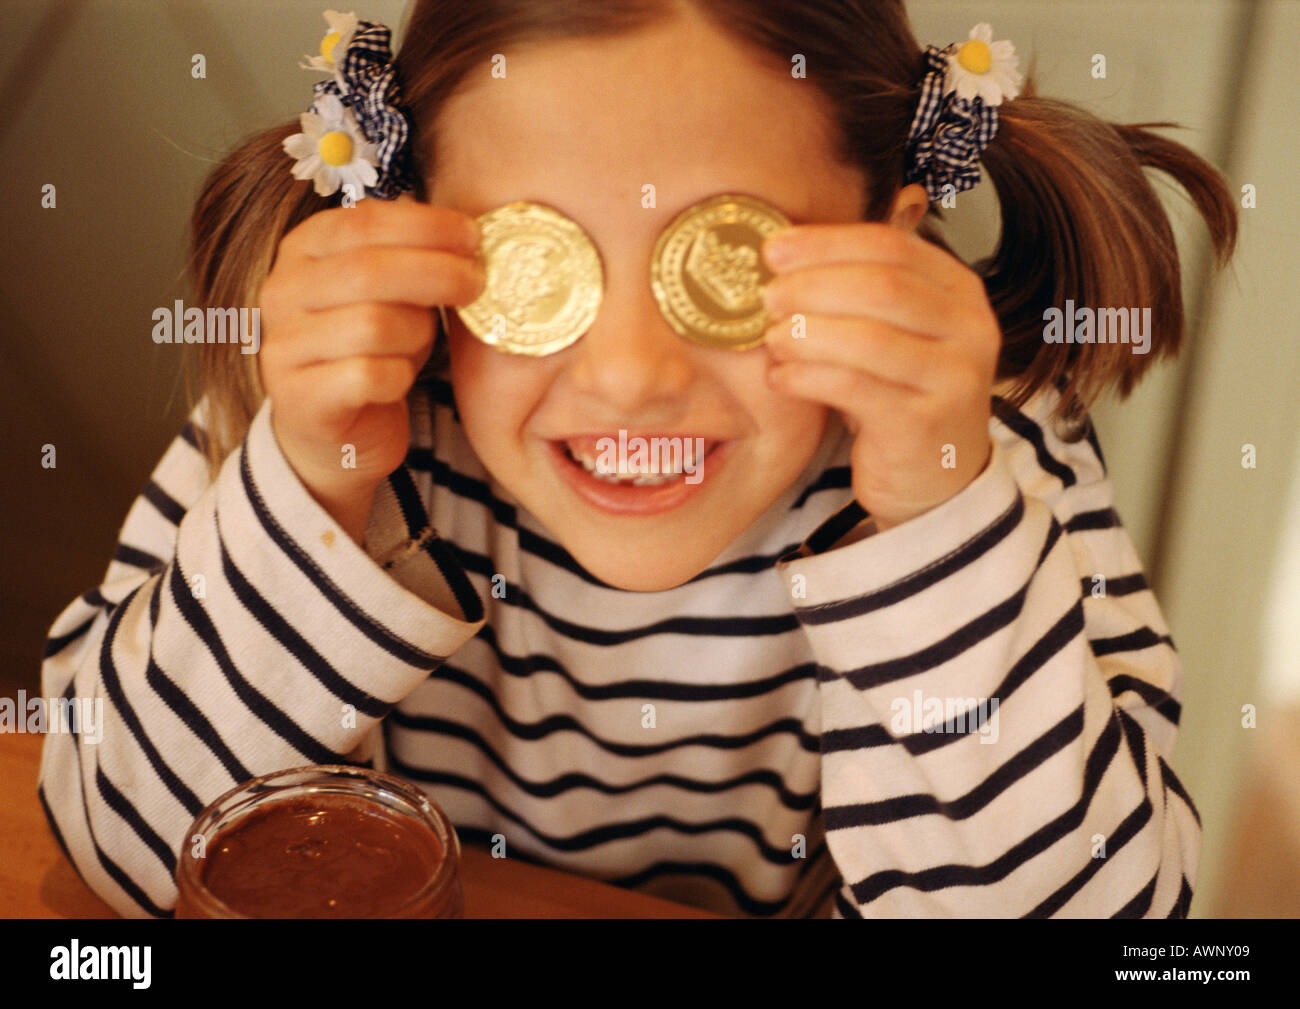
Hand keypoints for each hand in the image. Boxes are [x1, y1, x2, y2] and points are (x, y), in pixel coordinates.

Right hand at [256, 196, 483, 542]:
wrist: (336, 434)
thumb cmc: (371, 352)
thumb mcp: (389, 294)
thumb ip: (410, 257)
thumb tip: (466, 235)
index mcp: (302, 251)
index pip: (363, 221)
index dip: (424, 225)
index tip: (471, 236)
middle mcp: (282, 292)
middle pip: (368, 270)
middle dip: (435, 273)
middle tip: (476, 283)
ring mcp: (283, 346)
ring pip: (373, 325)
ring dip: (417, 333)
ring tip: (423, 343)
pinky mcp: (300, 398)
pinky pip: (368, 376)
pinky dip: (399, 377)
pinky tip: (401, 380)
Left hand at [761, 221, 999, 531]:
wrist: (936, 478)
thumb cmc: (899, 394)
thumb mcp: (892, 332)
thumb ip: (856, 291)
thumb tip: (780, 254)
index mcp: (959, 290)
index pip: (891, 245)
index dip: (827, 244)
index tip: (773, 249)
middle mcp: (970, 328)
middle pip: (882, 286)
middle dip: (813, 285)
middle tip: (767, 296)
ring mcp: (954, 378)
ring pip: (869, 338)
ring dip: (808, 333)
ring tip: (772, 339)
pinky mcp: (925, 424)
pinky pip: (856, 389)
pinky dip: (809, 378)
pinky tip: (780, 377)